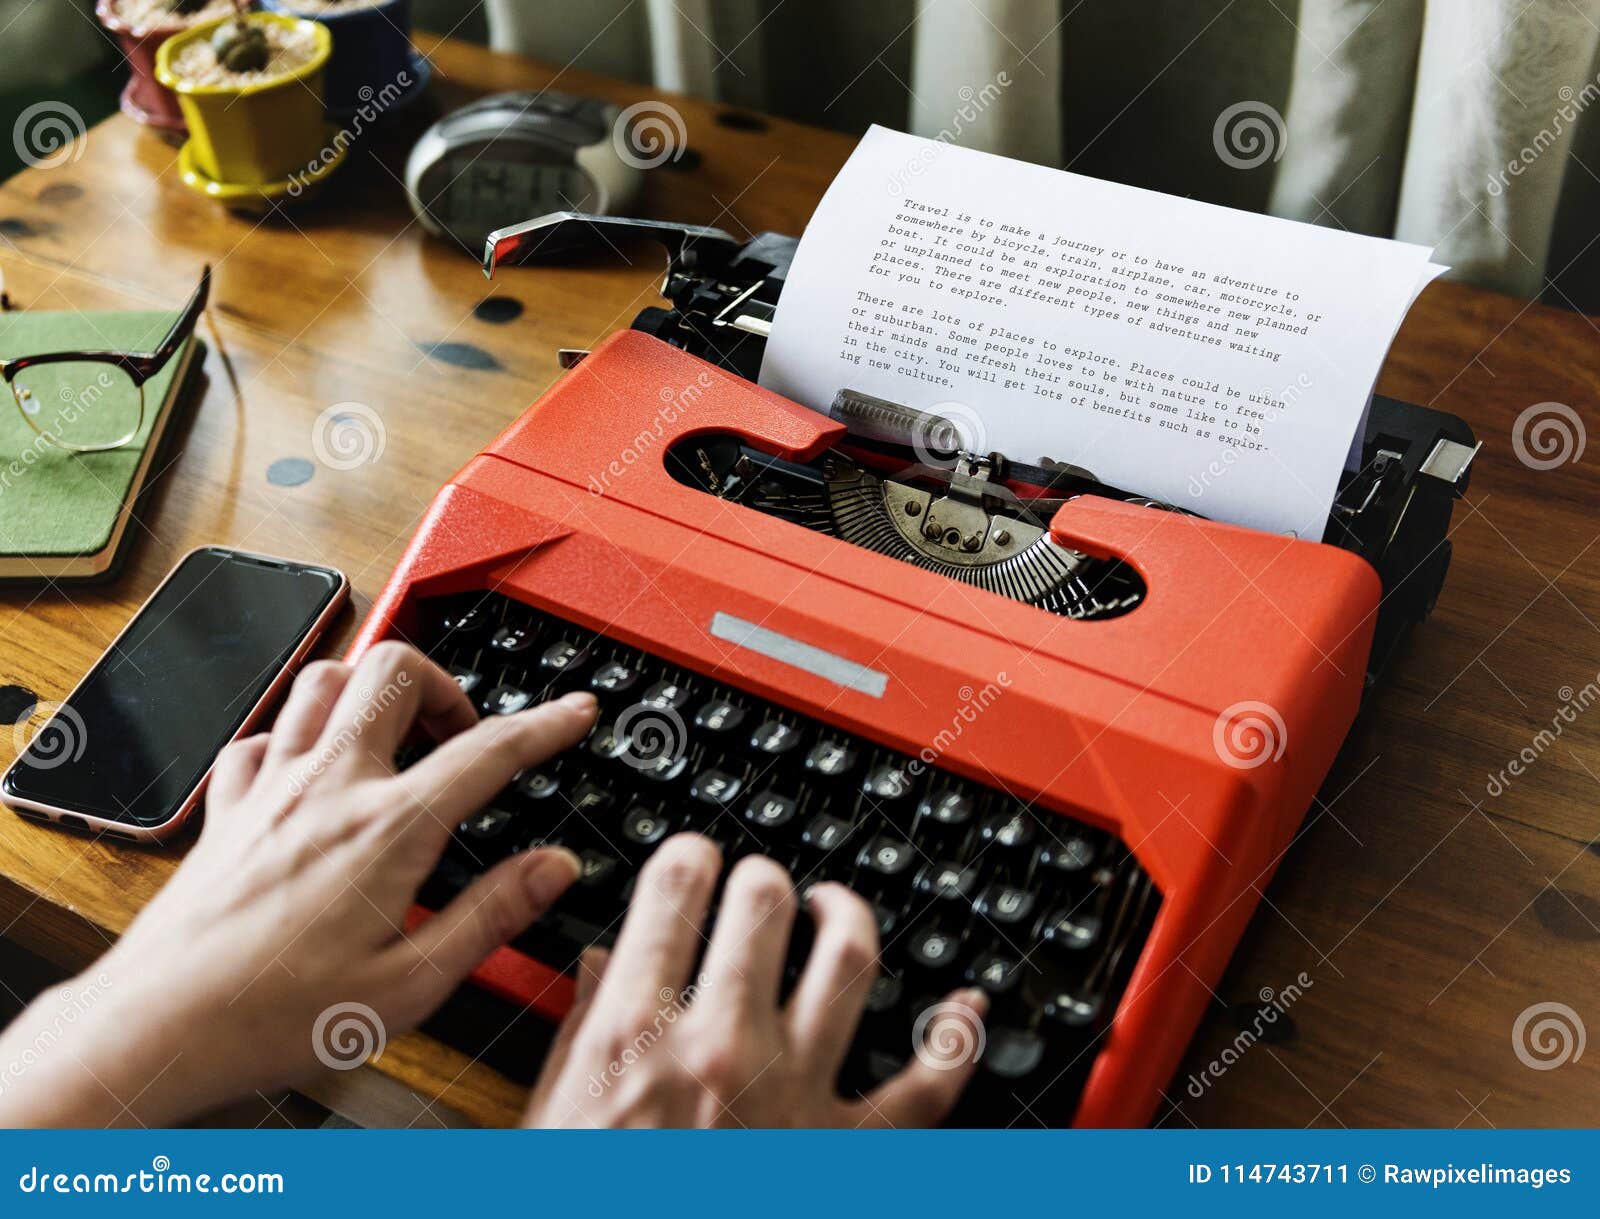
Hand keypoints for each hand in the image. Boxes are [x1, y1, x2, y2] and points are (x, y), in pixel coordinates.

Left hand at [0, 641, 595, 1127]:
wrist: (160, 1026)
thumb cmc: (277, 1016)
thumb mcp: (411, 986)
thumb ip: (490, 915)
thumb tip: (552, 869)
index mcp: (387, 831)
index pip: (487, 750)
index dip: (545, 724)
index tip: (573, 711)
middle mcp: (329, 789)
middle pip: (395, 670)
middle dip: (446, 684)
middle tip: (464, 732)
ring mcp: (272, 788)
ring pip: (325, 678)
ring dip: (371, 691)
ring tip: (398, 734)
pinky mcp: (227, 806)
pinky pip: (264, 733)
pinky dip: (299, 734)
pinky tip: (314, 770)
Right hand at [523, 835, 987, 1127]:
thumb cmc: (589, 1204)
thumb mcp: (552, 1120)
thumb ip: (578, 1033)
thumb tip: (600, 967)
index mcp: (634, 1034)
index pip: (676, 887)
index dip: (688, 854)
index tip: (692, 860)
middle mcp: (722, 1048)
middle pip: (765, 900)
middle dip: (760, 876)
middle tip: (754, 885)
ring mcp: (793, 1093)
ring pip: (849, 958)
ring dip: (844, 913)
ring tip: (831, 906)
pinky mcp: (845, 1151)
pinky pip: (925, 1088)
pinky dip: (954, 1041)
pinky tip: (964, 1008)